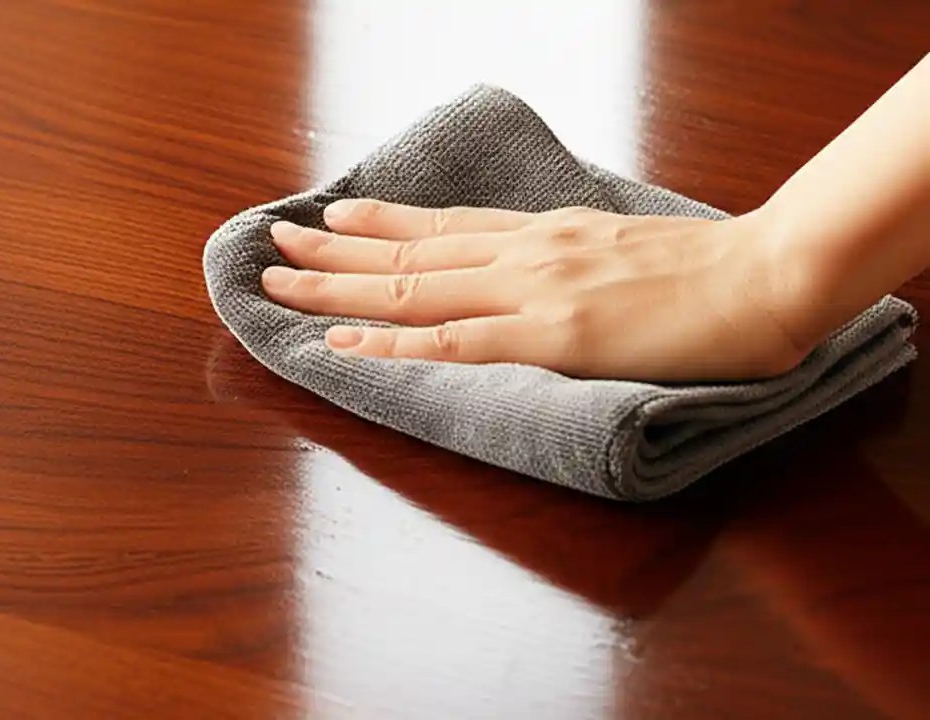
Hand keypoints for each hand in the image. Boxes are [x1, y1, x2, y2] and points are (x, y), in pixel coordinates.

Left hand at [261, 199, 814, 380]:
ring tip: (278, 286)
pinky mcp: (553, 335)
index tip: (331, 217)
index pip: (440, 227)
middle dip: (333, 252)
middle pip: (407, 252)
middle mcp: (523, 252)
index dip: (378, 224)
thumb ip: (573, 261)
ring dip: (337, 290)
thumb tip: (542, 274)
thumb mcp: (624, 249)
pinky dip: (391, 345)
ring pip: (411, 289)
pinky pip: (453, 342)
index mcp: (542, 233)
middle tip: (273, 248)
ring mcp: (533, 290)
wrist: (770, 275)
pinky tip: (343, 345)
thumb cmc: (710, 270)